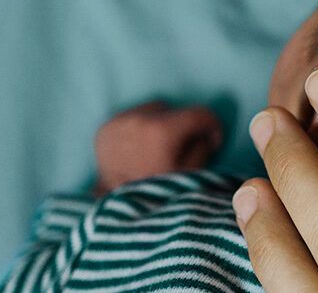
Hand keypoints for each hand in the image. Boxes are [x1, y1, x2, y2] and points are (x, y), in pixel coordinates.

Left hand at [93, 100, 222, 193]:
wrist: (115, 208)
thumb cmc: (157, 192)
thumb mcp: (190, 174)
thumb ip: (204, 148)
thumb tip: (206, 134)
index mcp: (163, 130)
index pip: (200, 113)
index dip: (212, 125)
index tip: (212, 139)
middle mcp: (140, 119)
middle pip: (175, 109)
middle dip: (183, 125)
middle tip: (182, 145)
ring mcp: (120, 122)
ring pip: (152, 110)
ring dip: (160, 122)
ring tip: (158, 145)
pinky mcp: (105, 128)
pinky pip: (131, 117)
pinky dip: (139, 127)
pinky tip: (139, 146)